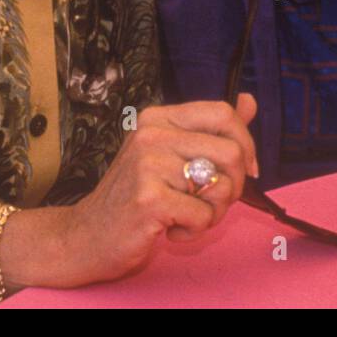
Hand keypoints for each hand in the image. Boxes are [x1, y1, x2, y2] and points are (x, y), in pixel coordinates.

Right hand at [58, 96, 258, 285]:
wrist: (86, 236)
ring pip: (222, 186)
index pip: (223, 113)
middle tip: (209, 203)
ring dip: (212, 212)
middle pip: (231, 151)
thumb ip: (210, 130)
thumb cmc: (134, 197)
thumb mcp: (170, 154)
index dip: (246, 144)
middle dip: (234, 186)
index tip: (245, 170)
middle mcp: (152, 133)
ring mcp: (148, 165)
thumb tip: (250, 100)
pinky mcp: (150, 199)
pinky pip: (203, 215)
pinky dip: (194, 231)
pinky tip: (168, 230)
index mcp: (159, 118)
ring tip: (184, 216)